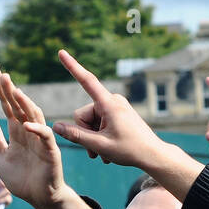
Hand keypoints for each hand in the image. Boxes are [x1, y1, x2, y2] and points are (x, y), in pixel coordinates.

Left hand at [0, 67, 70, 208]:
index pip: (8, 105)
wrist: (39, 198)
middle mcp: (29, 131)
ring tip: (14, 90)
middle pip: (19, 106)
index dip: (0, 89)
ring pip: (34, 116)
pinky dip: (36, 130)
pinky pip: (45, 137)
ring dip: (24, 104)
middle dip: (10, 90)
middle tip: (1, 74)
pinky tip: (25, 124)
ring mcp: (40, 140)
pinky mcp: (50, 152)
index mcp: (17, 131)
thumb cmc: (22, 177)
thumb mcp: (1, 155)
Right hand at [52, 51, 202, 198]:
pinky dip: (100, 136)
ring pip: (90, 121)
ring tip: (104, 153)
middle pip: (83, 115)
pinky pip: (99, 122)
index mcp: (109, 104)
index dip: (72, 66)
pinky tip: (109, 149)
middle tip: (97, 151)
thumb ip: (76, 135)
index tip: (61, 53)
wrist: (153, 155)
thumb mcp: (100, 146)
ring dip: (93, 139)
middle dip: (86, 133)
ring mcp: (115, 106)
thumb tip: (56, 126)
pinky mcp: (117, 113)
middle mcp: (112, 100)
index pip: (87, 81)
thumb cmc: (130, 150)